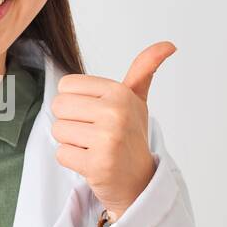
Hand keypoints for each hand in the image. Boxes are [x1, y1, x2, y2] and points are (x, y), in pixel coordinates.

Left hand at [50, 41, 175, 221]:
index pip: (66, 85)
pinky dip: (72, 161)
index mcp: (120, 93)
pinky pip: (62, 154)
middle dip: (70, 122)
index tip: (95, 114)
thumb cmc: (130, 137)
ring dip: (71, 142)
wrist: (139, 181)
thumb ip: (144, 69)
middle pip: (59, 107)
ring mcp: (107, 139)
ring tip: (93, 147)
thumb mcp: (136, 100)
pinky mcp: (97, 164)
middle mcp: (116, 113)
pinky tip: (92, 162)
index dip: (75, 102)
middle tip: (92, 133)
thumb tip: (168, 45)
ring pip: (58, 130)